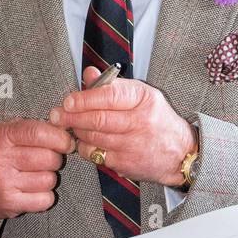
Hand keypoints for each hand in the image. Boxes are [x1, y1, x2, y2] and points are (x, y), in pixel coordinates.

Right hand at [0, 118, 75, 235]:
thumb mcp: (4, 134)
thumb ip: (31, 128)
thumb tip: (64, 129)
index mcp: (1, 136)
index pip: (38, 133)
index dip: (59, 138)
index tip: (66, 142)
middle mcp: (1, 159)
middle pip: (49, 158)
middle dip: (55, 159)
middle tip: (46, 160)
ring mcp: (4, 183)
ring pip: (49, 179)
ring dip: (49, 178)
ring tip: (35, 176)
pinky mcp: (10, 203)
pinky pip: (45, 199)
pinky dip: (45, 196)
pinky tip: (33, 190)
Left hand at [49, 66, 196, 185]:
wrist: (180, 153)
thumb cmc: (157, 119)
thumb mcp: (141, 95)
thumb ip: (112, 85)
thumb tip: (89, 73)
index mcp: (143, 98)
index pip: (109, 96)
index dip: (84, 99)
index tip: (68, 101)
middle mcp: (140, 121)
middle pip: (98, 119)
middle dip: (72, 117)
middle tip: (56, 115)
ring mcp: (133, 145)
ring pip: (94, 137)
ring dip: (76, 131)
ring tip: (67, 126)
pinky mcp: (126, 163)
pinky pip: (96, 154)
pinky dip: (85, 147)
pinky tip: (82, 141)